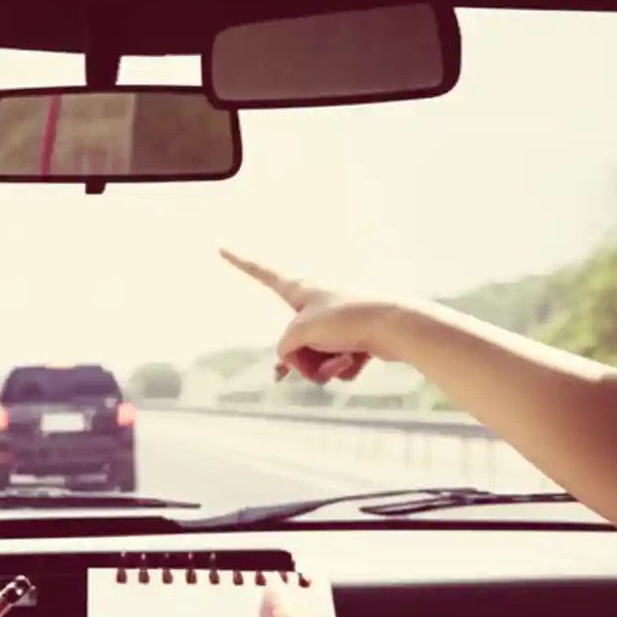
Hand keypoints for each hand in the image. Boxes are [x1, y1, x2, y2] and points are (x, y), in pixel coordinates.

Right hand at [220, 248, 396, 384]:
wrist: (395, 327)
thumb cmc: (347, 319)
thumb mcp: (301, 331)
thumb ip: (285, 347)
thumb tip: (292, 361)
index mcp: (299, 288)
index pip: (261, 272)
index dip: (240, 262)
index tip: (221, 248)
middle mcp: (313, 303)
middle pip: (290, 341)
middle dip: (301, 361)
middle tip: (314, 365)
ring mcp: (333, 323)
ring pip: (312, 358)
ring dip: (323, 368)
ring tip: (343, 361)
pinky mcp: (352, 339)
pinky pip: (334, 365)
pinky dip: (343, 369)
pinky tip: (359, 361)